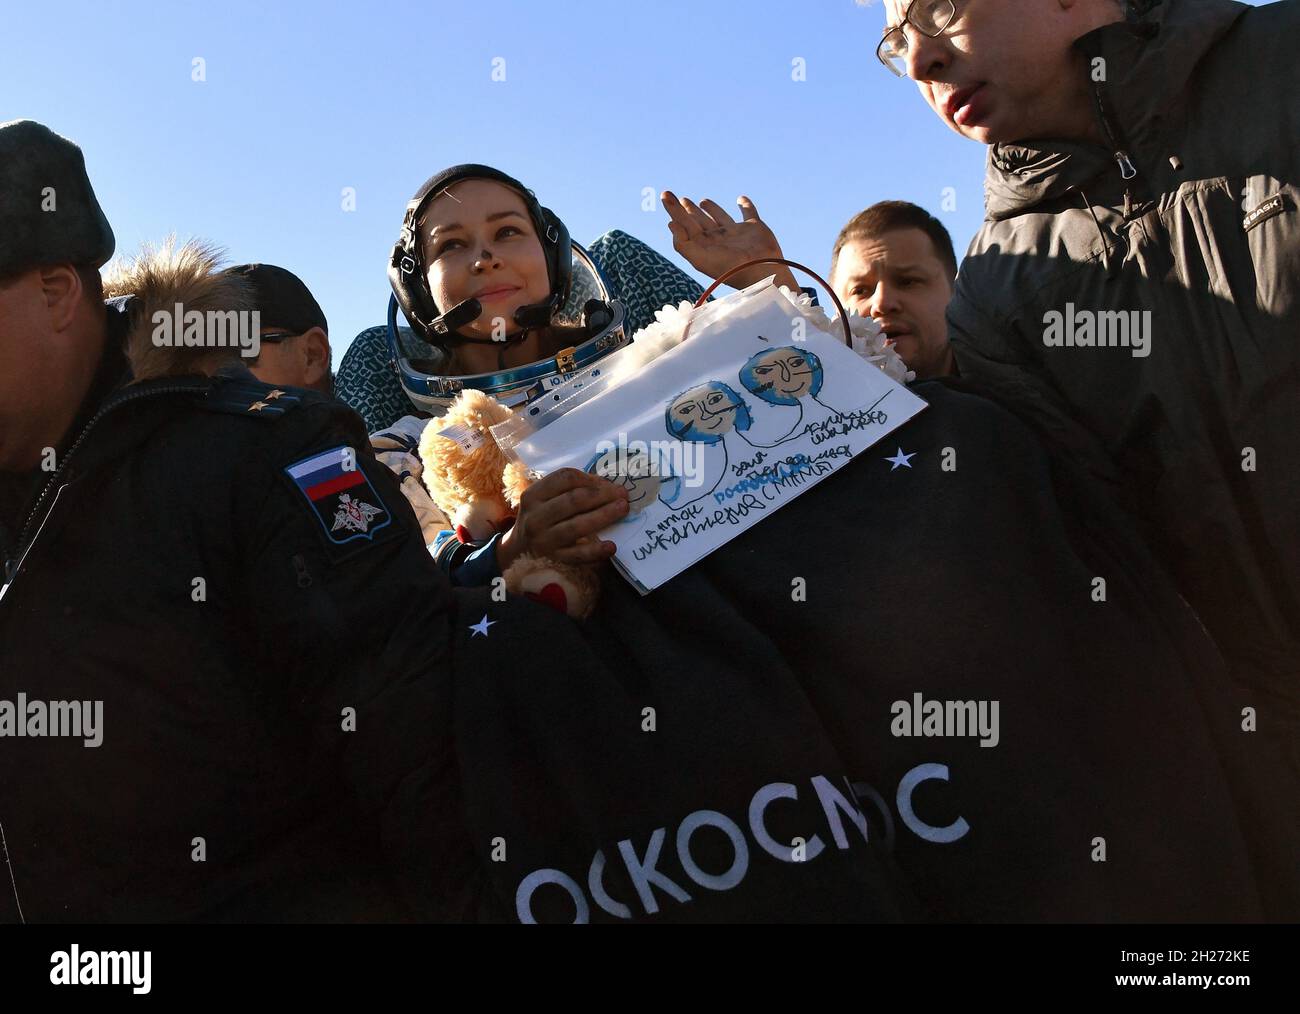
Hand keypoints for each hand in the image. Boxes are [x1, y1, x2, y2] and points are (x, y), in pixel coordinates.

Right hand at [496, 468, 627, 571]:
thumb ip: (569, 489)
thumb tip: (607, 484)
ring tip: (622, 509)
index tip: (608, 483)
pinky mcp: (554, 560)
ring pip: (576, 526)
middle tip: (623, 494)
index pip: (565, 478)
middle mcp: (536, 517)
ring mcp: (544, 540)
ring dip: (603, 516)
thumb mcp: (545, 499)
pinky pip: (577, 556)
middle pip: (573, 500)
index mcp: (534, 495)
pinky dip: (595, 551)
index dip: (590, 478)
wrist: (519, 550)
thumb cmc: (541, 518)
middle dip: (602, 495)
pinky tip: (611, 546)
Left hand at [661, 192, 799, 291]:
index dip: (675, 212)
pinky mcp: (754, 228)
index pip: (686, 226)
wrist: (759, 270)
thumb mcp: (699, 258)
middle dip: (689, 211)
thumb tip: (671, 224)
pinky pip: (749, 213)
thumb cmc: (728, 267)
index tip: (666, 198)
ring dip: (711, 208)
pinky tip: (741, 199)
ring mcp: (736, 234)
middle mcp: (718, 239)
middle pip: (700, 222)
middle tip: (679, 198)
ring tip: (701, 201)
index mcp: (705, 245)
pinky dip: (746, 206)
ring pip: (720, 217)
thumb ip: (682, 243)